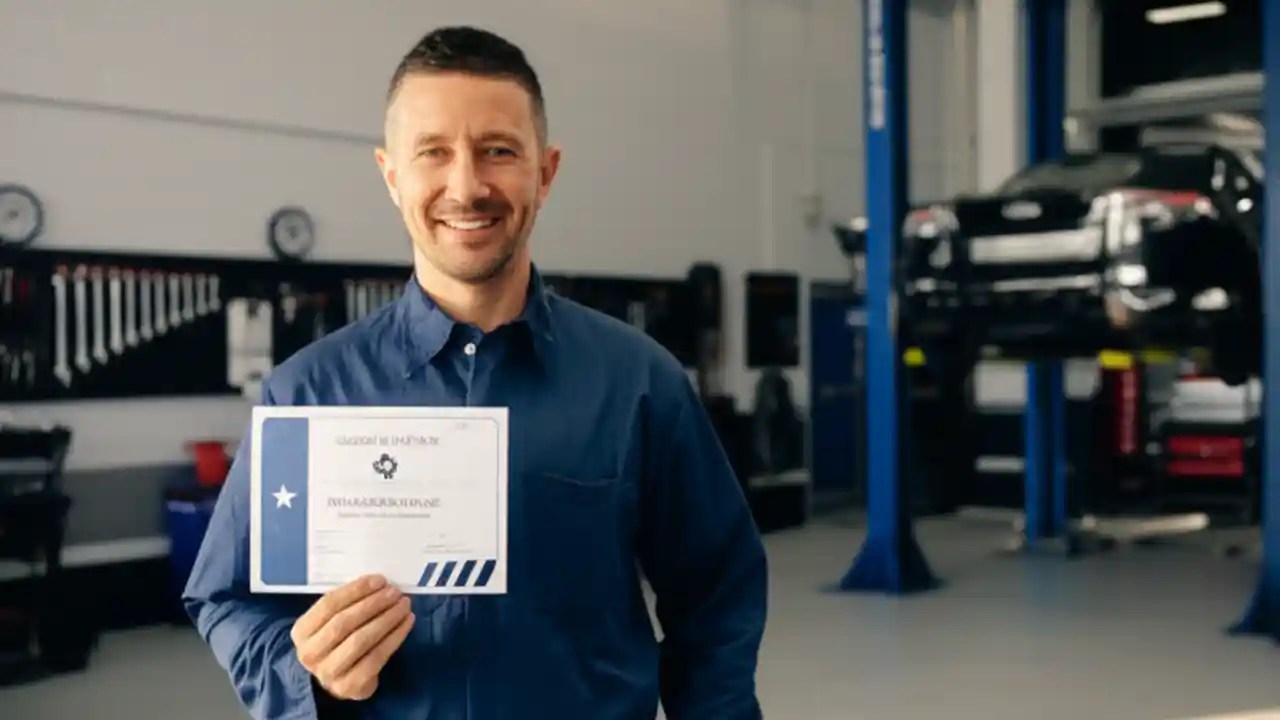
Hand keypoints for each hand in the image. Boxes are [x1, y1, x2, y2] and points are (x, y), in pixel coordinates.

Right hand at [290, 574, 414, 700]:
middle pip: (344, 622)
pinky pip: (377, 657)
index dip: (356, 590)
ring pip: (361, 640)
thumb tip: (378, 584)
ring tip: (404, 605)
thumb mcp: (330, 622)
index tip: (380, 580)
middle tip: (395, 592)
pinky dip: (395, 637)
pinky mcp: (350, 686)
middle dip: (373, 604)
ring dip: (387, 619)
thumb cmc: (336, 642)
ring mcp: (328, 673)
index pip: (328, 605)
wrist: (335, 681)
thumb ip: (346, 604)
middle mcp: (310, 654)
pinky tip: (406, 622)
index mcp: (302, 632)